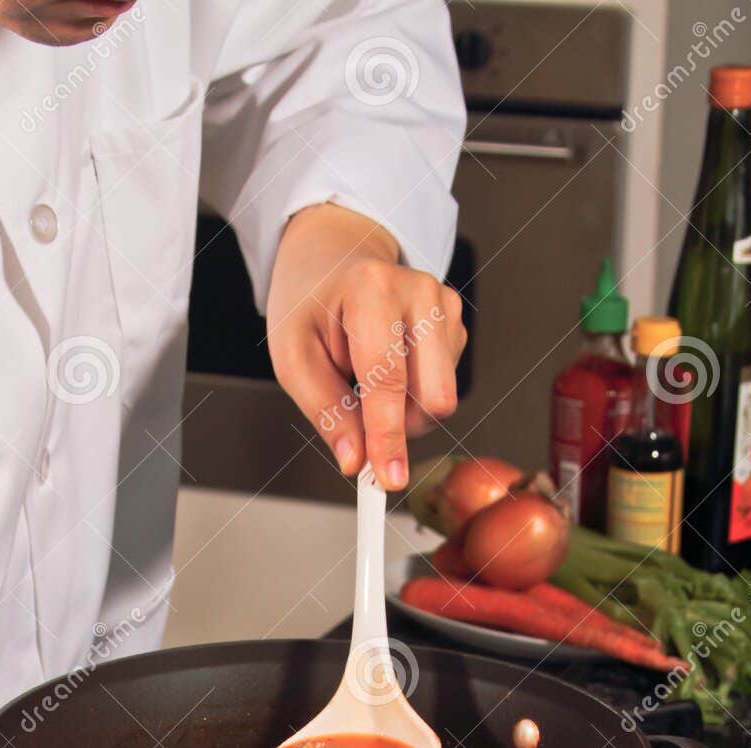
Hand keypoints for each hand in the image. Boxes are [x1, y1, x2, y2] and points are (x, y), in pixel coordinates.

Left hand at [267, 203, 466, 491]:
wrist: (331, 266)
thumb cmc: (310, 308)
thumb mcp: (294, 360)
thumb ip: (326, 412)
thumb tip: (355, 460)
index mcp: (372, 289)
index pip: (389, 380)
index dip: (388, 436)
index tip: (390, 478)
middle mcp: (419, 291)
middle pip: (434, 397)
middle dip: (400, 426)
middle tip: (361, 421)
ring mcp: (445, 305)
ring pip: (442, 398)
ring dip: (406, 411)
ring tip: (368, 383)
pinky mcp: (456, 323)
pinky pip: (444, 386)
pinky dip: (415, 394)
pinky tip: (390, 370)